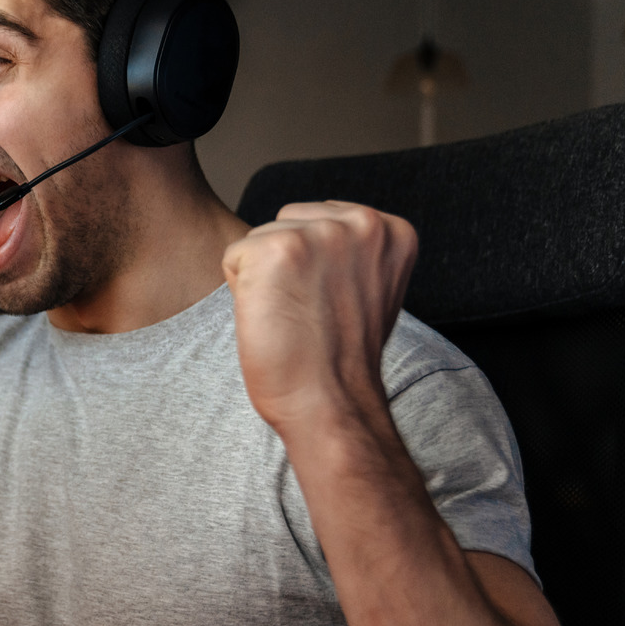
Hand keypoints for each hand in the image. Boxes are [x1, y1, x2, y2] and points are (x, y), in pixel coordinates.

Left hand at [221, 201, 416, 436]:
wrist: (331, 404)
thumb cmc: (339, 360)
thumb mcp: (366, 290)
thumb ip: (348, 253)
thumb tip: (311, 240)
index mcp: (391, 230)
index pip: (318, 221)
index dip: (312, 268)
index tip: (332, 305)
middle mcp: (364, 222)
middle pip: (286, 222)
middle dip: (285, 267)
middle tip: (309, 314)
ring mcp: (322, 233)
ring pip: (258, 239)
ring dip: (263, 279)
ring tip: (293, 317)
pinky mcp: (279, 248)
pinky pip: (233, 256)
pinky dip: (241, 292)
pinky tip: (274, 318)